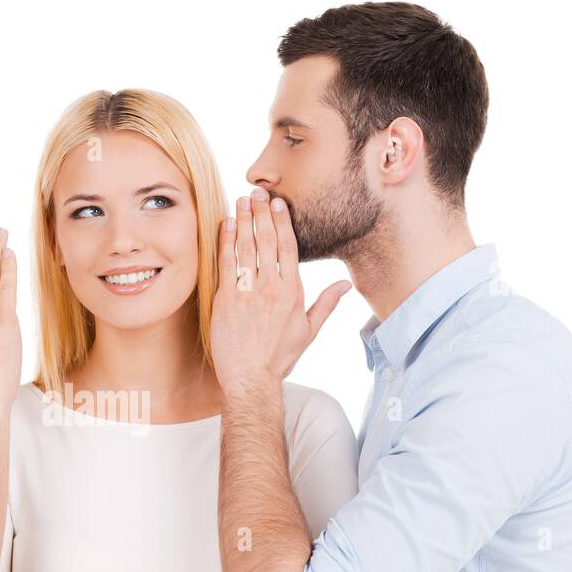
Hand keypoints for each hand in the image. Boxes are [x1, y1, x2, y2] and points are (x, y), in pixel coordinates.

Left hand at [209, 188, 350, 397]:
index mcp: (292, 291)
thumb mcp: (309, 331)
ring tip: (241, 201)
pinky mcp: (226, 299)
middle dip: (261, 213)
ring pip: (246, 248)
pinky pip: (226, 263)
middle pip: (266, 241)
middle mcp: (271, 287)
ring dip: (243, 221)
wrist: (250, 379)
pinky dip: (226, 242)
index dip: (282, 221)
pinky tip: (225, 225)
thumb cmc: (279, 358)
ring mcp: (247, 292)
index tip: (278, 203)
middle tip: (258, 192)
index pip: (288, 247)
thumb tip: (346, 285)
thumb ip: (326, 304)